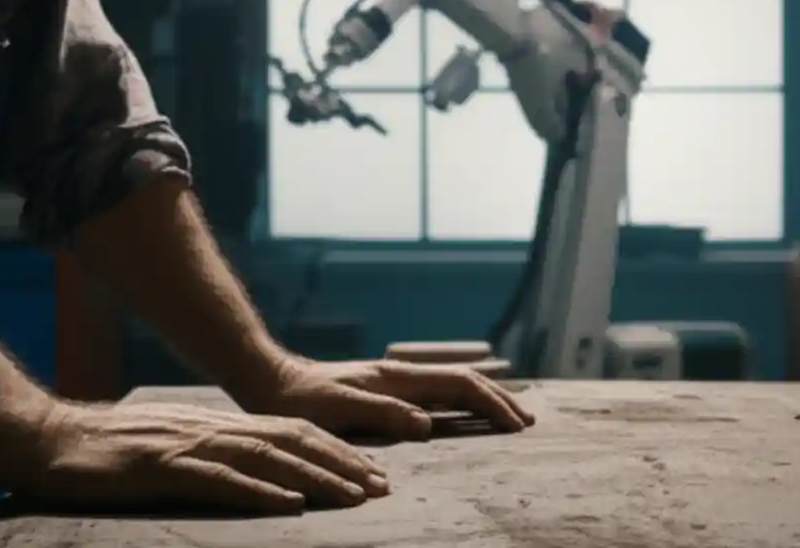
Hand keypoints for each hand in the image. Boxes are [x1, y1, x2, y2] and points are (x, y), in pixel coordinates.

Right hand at [20, 401, 388, 513]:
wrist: (49, 438)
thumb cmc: (109, 450)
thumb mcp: (173, 448)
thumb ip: (214, 456)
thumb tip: (258, 475)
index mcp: (218, 425)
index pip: (292, 433)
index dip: (335, 451)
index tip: (373, 473)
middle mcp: (213, 429)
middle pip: (293, 441)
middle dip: (342, 464)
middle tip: (382, 487)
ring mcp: (189, 446)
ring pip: (268, 459)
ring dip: (315, 479)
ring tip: (352, 497)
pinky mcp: (163, 468)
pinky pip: (220, 481)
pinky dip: (259, 492)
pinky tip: (288, 505)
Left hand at [245, 359, 535, 440]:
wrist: (272, 381)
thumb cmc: (300, 401)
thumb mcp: (338, 410)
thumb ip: (383, 413)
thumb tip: (428, 424)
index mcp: (396, 377)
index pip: (458, 385)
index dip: (491, 403)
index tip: (515, 425)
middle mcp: (401, 374)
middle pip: (463, 381)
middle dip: (498, 400)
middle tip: (527, 423)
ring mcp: (395, 381)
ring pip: (452, 385)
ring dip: (483, 399)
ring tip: (509, 416)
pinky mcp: (386, 390)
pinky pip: (434, 394)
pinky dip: (460, 403)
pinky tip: (465, 413)